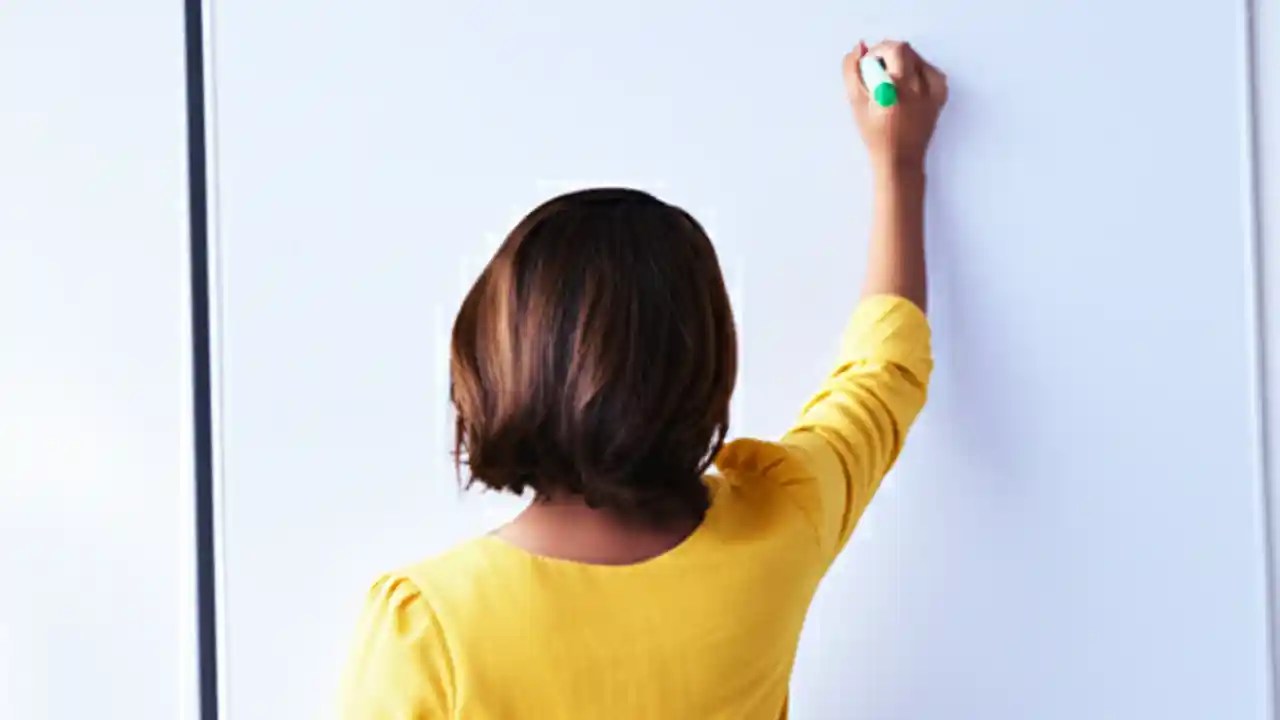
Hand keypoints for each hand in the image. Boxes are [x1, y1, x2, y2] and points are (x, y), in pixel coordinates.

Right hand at [842, 40, 947, 172]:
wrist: (899, 158)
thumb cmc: (875, 135)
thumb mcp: (855, 103)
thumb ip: (852, 71)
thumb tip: (860, 47)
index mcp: (893, 88)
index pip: (891, 49)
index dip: (876, 52)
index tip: (869, 65)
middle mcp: (916, 88)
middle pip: (905, 49)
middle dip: (889, 54)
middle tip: (879, 71)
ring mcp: (931, 92)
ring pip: (918, 58)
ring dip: (903, 62)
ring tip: (892, 81)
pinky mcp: (940, 97)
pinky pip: (932, 71)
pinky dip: (920, 72)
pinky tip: (909, 85)